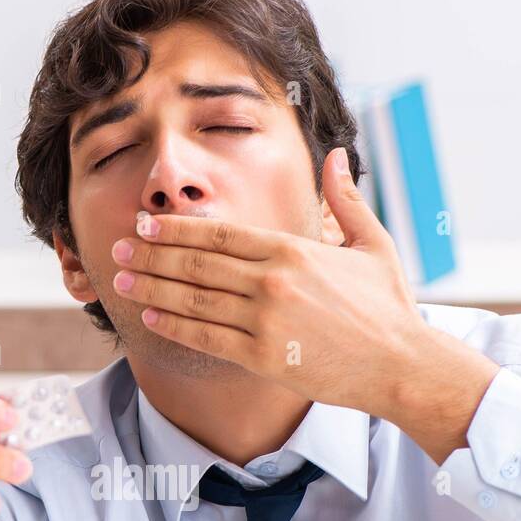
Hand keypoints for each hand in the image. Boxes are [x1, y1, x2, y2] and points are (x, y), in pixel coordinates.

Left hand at [110, 148, 499, 460]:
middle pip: (197, 262)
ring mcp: (265, 321)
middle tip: (118, 246)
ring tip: (121, 279)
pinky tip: (150, 315)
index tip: (146, 221)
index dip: (176, 226)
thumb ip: (346, 199)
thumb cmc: (388, 308)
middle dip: (151, 253)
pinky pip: (206, 339)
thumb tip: (336, 155)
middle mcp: (272, 281)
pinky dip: (174, 326)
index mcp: (292, 250)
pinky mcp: (263, 358)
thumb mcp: (372, 244)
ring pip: (194, 300)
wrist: (401, 365)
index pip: (220, 232)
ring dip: (152, 287)